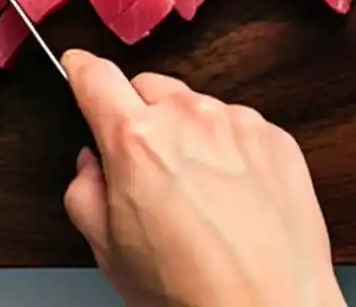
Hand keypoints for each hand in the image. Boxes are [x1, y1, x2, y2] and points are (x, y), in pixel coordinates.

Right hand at [61, 50, 343, 306]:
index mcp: (135, 140)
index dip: (80, 70)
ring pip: (196, 106)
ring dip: (188, 133)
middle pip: (147, 86)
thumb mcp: (106, 248)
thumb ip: (83, 190)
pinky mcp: (276, 138)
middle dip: (139, 116)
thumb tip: (91, 165)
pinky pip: (239, 127)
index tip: (79, 70)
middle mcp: (188, 118)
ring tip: (198, 194)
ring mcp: (237, 124)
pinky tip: (231, 197)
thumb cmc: (191, 290)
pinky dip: (229, 150)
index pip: (94, 75)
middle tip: (147, 168)